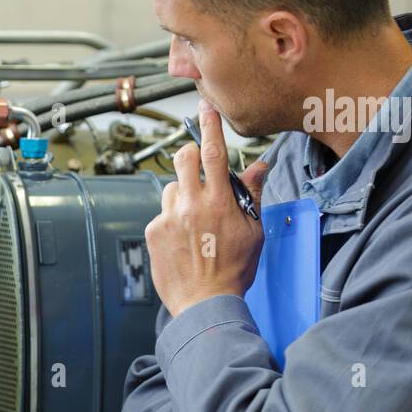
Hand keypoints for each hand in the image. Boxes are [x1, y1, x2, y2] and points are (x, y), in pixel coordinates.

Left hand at [144, 100, 269, 316]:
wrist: (204, 303)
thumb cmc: (234, 270)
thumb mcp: (254, 231)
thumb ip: (252, 195)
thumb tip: (259, 166)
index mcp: (219, 202)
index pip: (214, 153)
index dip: (210, 126)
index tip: (206, 108)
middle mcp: (190, 205)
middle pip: (184, 158)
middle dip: (190, 154)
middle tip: (198, 164)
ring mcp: (168, 217)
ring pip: (172, 187)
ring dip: (182, 194)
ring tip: (195, 220)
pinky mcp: (152, 231)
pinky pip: (162, 212)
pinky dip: (172, 219)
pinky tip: (183, 239)